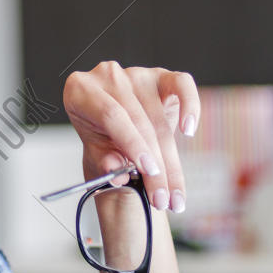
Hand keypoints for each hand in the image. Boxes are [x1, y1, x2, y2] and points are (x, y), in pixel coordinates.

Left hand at [64, 62, 200, 211]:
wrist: (113, 123)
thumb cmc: (100, 135)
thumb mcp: (94, 149)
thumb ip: (102, 160)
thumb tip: (116, 174)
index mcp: (81, 90)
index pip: (112, 116)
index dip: (132, 144)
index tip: (149, 172)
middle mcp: (109, 75)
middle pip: (139, 122)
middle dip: (155, 166)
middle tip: (163, 198)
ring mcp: (137, 73)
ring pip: (160, 118)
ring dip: (171, 161)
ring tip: (175, 192)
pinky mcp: (162, 75)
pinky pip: (183, 84)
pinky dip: (191, 106)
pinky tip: (189, 130)